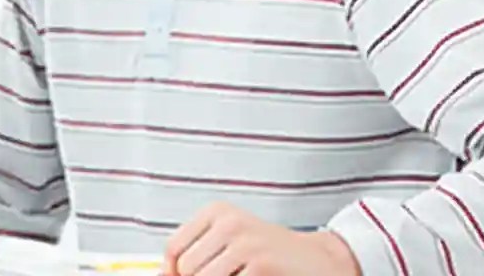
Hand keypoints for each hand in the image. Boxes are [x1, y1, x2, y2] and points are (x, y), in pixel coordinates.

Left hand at [163, 202, 359, 275]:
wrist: (319, 260)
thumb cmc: (270, 253)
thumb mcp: (230, 242)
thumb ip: (198, 254)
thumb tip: (164, 274)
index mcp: (217, 212)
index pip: (174, 248)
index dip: (172, 273)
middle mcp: (229, 223)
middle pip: (187, 268)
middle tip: (228, 275)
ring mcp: (246, 243)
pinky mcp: (262, 264)